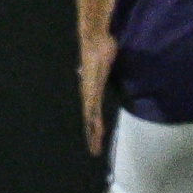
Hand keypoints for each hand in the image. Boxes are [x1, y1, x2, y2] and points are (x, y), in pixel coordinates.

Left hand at [79, 29, 116, 156]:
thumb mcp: (105, 64)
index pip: (91, 115)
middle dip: (91, 136)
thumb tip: (103, 65)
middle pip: (89, 120)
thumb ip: (103, 69)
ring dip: (92, 131)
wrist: (94, 40)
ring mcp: (89, 91)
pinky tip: (94, 125)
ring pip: (89, 116)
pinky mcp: (92, 85)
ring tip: (95, 145)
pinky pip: (92, 104)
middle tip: (94, 151)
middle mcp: (88, 94)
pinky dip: (92, 116)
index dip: (92, 128)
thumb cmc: (101, 50)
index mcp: (91, 92)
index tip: (95, 141)